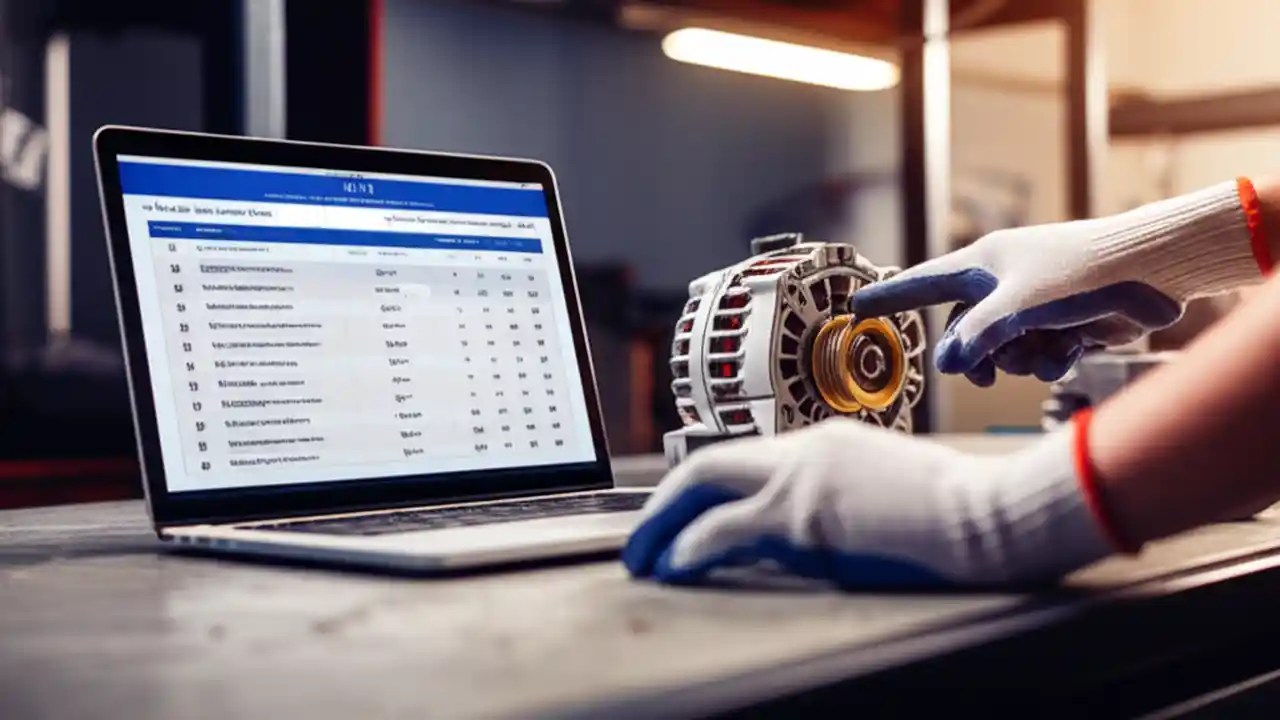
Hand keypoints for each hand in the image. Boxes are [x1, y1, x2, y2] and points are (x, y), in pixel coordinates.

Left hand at [624, 420, 1111, 587]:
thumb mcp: (896, 487)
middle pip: (708, 463)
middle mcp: (805, 454)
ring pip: (704, 491)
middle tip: (640, 536)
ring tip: (644, 561)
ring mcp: (802, 483)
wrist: (993, 514)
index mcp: (827, 444)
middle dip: (663, 501)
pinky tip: (673, 567)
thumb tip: (825, 530)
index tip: (684, 513)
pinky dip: (690, 548)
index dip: (706, 486)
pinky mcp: (806, 520)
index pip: (747, 460)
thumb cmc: (965, 509)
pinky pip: (725, 532)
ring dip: (664, 528)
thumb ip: (850, 498)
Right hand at [851, 181, 1261, 385]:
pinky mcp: (1060, 325)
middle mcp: (1004, 283)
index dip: (890, 295)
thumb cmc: (1081, 272)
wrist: (1151, 274)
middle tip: (986, 373)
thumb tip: (951, 365)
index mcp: (984, 263)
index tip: (857, 305)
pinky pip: (1035, 355)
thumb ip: (978, 338)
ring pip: (1003, 349)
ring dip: (1022, 360)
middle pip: (966, 332)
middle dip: (980, 356)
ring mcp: (1032, 305)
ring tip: (1047, 350)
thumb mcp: (1017, 307)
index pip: (923, 282)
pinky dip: (1049, 359)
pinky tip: (1070, 350)